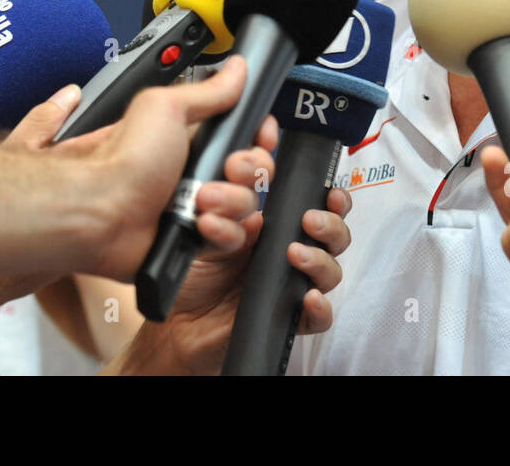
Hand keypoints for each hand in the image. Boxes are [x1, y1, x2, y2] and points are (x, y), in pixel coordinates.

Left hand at [0, 58, 274, 299]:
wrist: (101, 214)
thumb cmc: (123, 161)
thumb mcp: (166, 108)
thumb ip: (208, 91)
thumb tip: (235, 69)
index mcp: (192, 137)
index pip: (246, 134)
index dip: (259, 135)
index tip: (261, 135)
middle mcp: (197, 170)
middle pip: (254, 169)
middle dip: (250, 167)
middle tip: (230, 166)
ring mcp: (197, 205)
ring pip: (247, 204)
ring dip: (232, 199)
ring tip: (202, 199)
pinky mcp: (195, 238)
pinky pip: (231, 237)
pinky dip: (222, 230)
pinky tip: (202, 221)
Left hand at [140, 184, 352, 374]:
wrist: (175, 321)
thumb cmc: (192, 271)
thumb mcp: (204, 230)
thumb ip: (224, 209)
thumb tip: (244, 189)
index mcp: (275, 226)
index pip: (317, 206)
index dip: (331, 198)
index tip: (328, 192)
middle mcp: (290, 254)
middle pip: (334, 236)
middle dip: (331, 224)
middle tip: (310, 220)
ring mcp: (291, 287)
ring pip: (331, 272)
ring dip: (321, 260)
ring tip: (295, 255)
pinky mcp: (288, 320)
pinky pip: (318, 318)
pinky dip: (321, 308)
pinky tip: (308, 298)